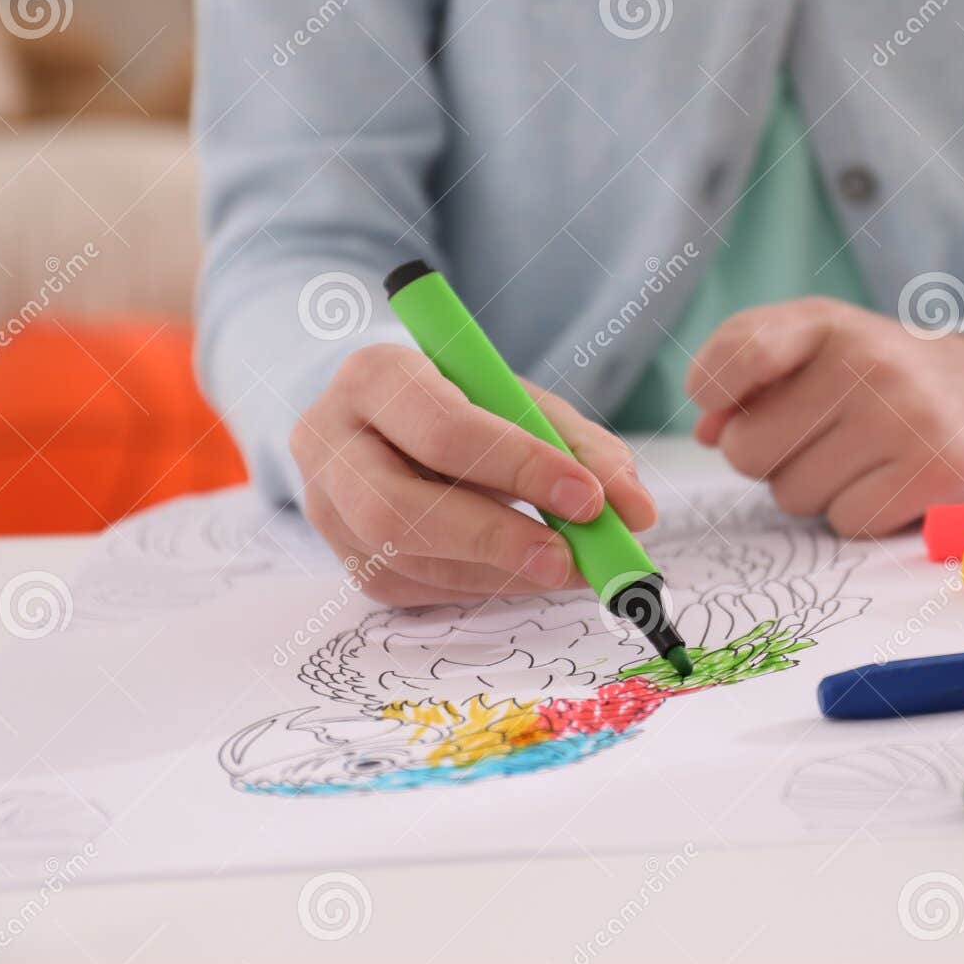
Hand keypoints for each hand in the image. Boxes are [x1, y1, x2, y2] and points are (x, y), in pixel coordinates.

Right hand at [290, 343, 654, 605]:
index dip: (520, 467)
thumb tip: (637, 511)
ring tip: (565, 565)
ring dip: (497, 571)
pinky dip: (481, 584)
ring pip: (406, 558)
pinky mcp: (346, 558)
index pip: (445, 430)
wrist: (396, 423)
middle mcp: (329, 440)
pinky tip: (521, 570)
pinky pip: (415, 587)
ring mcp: (326, 506)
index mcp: (375, 376)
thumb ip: (584, 450)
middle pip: (399, 509)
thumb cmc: (468, 405)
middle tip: (571, 559)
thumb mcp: (525, 405)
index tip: (588, 498)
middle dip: (496, 539)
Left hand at [686, 298, 963, 535]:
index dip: (713, 390)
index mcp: (824, 321)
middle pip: (747, 451)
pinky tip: (888, 483)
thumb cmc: (880, 378)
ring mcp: (905, 415)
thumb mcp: (816, 348)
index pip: (741, 351)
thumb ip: (747, 376)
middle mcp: (866, 360)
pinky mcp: (937, 470)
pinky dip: (857, 515)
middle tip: (817, 440)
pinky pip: (845, 523)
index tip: (721, 408)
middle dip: (768, 460)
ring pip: (792, 496)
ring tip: (860, 458)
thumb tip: (709, 434)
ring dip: (814, 491)